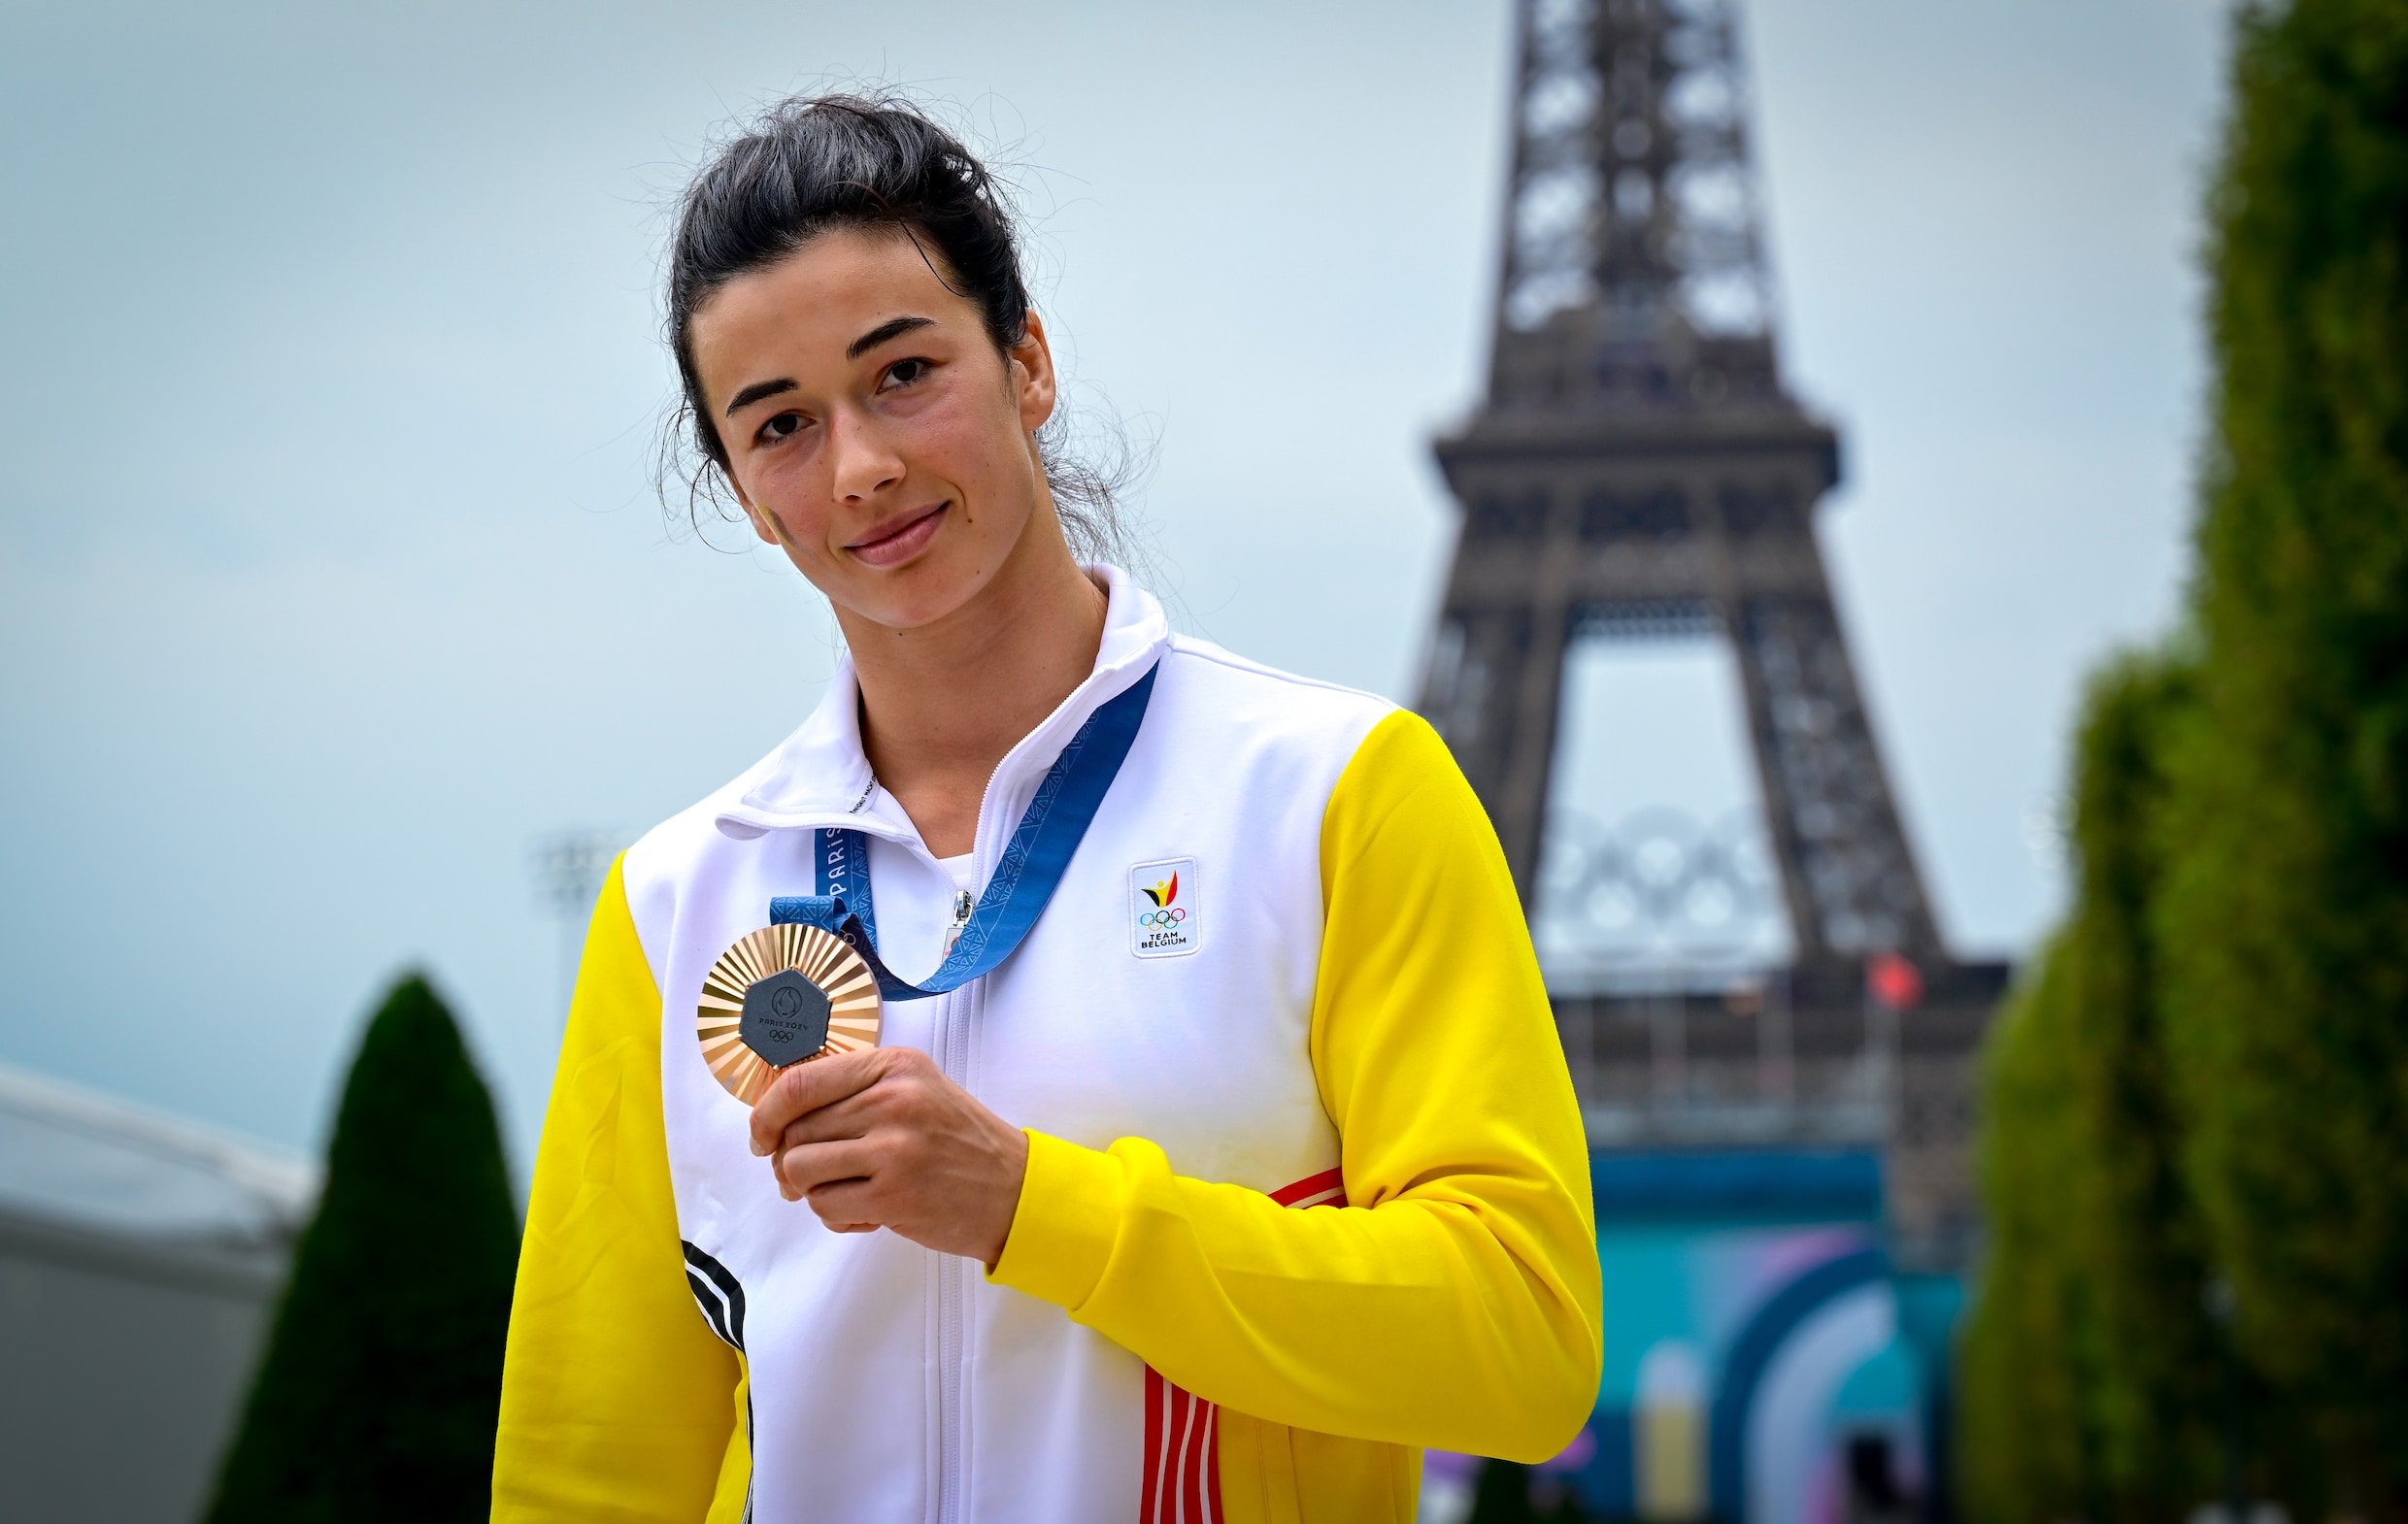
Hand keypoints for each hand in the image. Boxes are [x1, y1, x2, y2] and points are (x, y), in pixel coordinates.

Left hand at [748, 1046, 1029, 1267]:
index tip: (762, 1136)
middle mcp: (893, 1100)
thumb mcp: (914, 1091)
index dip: (766, 1114)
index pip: (800, 1082)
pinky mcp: (892, 1195)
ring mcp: (893, 1148)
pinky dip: (833, 1215)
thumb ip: (854, 1091)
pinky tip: (865, 1212)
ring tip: (843, 1193)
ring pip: (799, 1169)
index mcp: (894, 1066)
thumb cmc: (958, 1143)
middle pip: (794, 1131)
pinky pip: (823, 1205)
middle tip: (808, 1177)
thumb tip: (775, 1117)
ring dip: (809, 1190)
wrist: (1013, 1191)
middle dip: (787, 1160)